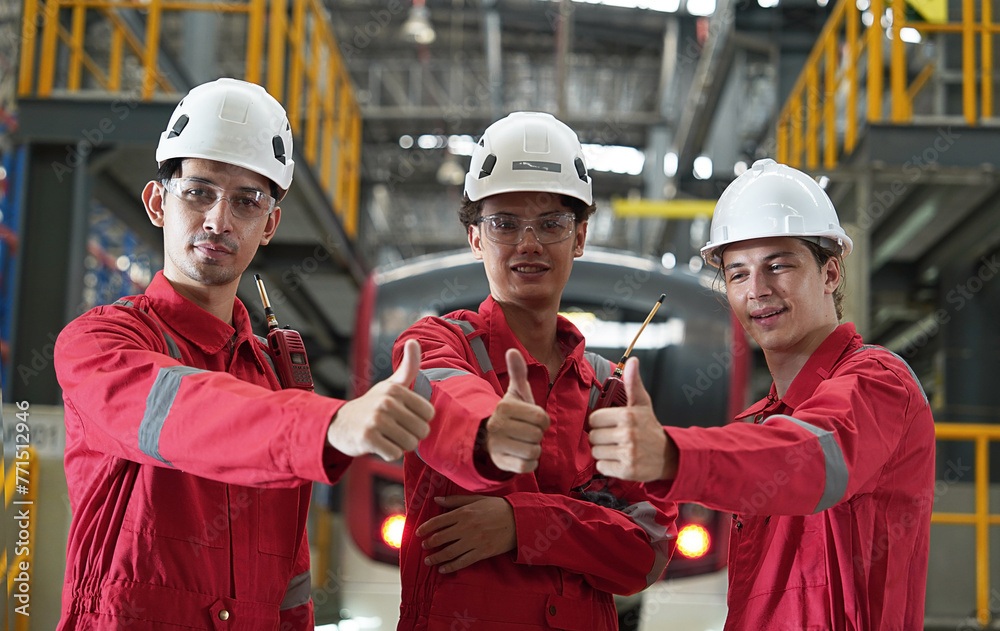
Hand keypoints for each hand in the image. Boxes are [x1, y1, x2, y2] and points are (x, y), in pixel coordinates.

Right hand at [327, 339, 433, 459]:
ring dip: (401, 445)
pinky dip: (389, 454)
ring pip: (410, 444)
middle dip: (411, 435)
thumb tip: (413, 341)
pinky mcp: (368, 438)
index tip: (405, 418)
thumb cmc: (373, 405)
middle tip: (395, 430)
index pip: (429, 413)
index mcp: (396, 388)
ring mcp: (376, 419)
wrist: (339, 423)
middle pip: (421, 430)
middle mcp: (386, 401)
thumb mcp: (391, 384)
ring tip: (387, 437)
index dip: (420, 420)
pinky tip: (378, 444)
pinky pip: (394, 454)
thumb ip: (408, 366)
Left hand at [415, 495, 515, 572]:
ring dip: (436, 558)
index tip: (418, 533)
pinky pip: (462, 562)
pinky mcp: (481, 553)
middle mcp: (466, 527)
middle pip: (441, 538)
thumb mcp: (476, 499)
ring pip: (448, 552)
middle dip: (429, 543)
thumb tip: (437, 499)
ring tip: (428, 561)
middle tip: (424, 546)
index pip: (438, 521)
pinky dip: (450, 567)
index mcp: (463, 512)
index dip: (425, 528)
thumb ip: (455, 500)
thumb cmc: (497, 507)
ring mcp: (473, 541)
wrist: (519, 520)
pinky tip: (442, 569)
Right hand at [484, 349, 550, 473]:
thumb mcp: (515, 393)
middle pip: (538, 435)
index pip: (541, 417)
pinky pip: (527, 466)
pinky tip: (521, 455)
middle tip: (527, 432)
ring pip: (534, 451)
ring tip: (523, 443)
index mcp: (505, 407)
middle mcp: (498, 426)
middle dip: (537, 435)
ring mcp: (497, 445)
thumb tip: (512, 350)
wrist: (489, 436)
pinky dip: (529, 463)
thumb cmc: (511, 414)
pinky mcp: (500, 463)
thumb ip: (518, 373)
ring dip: (534, 449)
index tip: (532, 419)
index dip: (542, 420)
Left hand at [589, 357, 676, 481]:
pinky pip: (601, 467)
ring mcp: (628, 453)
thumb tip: (632, 360)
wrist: (668, 456)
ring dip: (603, 452)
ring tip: (617, 449)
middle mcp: (628, 434)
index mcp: (628, 415)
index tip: (609, 424)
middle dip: (601, 438)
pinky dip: (607, 466)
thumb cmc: (649, 427)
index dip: (599, 422)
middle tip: (615, 438)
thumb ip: (633, 382)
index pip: (593, 419)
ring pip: (595, 452)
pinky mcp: (628, 471)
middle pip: (593, 436)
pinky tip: (619, 460)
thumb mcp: (642, 404)